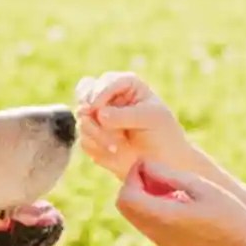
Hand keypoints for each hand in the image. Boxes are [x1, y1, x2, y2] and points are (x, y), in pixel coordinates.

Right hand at [74, 72, 190, 180]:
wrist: (162, 164)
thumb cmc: (162, 134)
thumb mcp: (149, 119)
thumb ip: (123, 115)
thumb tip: (99, 114)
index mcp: (126, 85)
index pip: (105, 81)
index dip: (99, 93)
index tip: (97, 108)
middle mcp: (109, 97)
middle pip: (84, 92)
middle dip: (87, 107)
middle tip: (90, 117)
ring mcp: (98, 117)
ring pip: (82, 118)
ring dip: (96, 133)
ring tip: (116, 147)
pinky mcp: (93, 137)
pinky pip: (84, 140)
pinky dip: (97, 147)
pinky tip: (114, 153)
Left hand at [115, 160, 245, 245]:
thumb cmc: (228, 213)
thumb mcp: (201, 186)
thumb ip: (169, 175)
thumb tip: (145, 164)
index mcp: (163, 217)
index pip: (127, 195)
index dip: (132, 175)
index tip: (150, 163)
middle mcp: (155, 231)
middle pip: (124, 205)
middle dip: (133, 183)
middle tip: (157, 171)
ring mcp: (158, 239)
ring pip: (131, 213)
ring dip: (141, 194)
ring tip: (167, 183)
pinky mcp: (164, 242)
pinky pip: (143, 220)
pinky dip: (148, 204)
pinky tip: (173, 197)